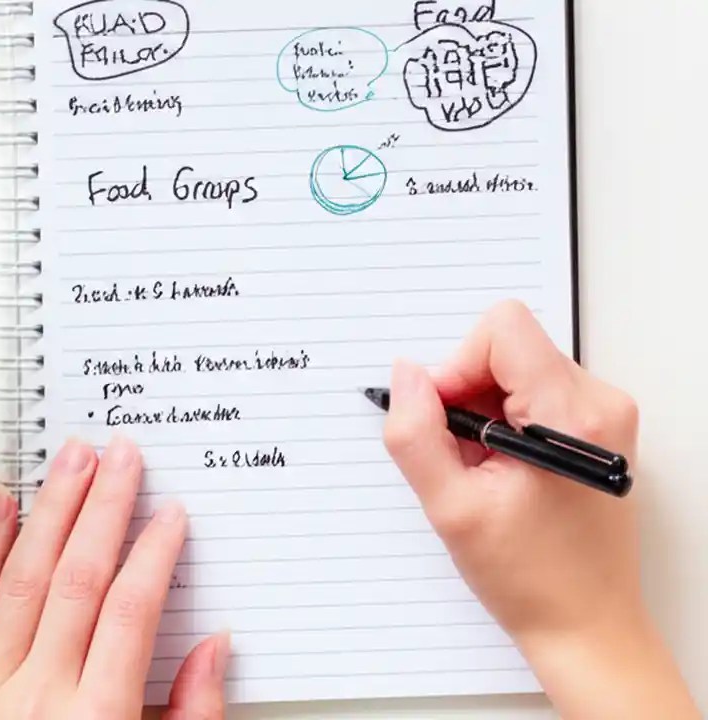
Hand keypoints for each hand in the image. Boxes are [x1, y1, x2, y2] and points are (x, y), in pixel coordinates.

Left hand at [0, 437, 229, 719]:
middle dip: (105, 509)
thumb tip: (215, 650)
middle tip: (123, 456)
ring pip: (23, 577)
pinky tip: (1, 506)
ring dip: (52, 510)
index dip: (154, 554)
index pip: (131, 611)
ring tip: (72, 460)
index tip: (171, 516)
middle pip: (78, 578)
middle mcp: (37, 697)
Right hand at [384, 300, 696, 717]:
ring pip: (517, 369)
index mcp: (572, 415)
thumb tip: (405, 375)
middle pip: (509, 347)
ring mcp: (604, 415)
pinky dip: (503, 422)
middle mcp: (600, 404)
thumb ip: (416, 433)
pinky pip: (534, 393)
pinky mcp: (598, 428)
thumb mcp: (452, 508)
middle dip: (468, 394)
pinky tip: (502, 470)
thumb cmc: (530, 577)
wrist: (585, 625)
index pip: (502, 330)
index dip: (456, 366)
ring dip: (483, 412)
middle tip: (464, 457)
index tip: (446, 420)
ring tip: (485, 471)